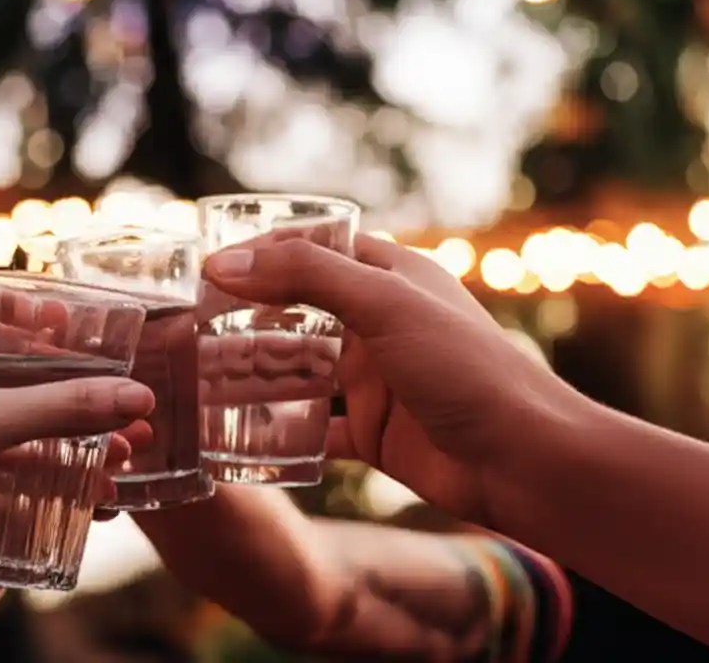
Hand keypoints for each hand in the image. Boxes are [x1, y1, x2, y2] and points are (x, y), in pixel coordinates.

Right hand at [203, 235, 587, 525]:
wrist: (520, 458)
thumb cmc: (465, 368)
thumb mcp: (383, 304)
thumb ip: (305, 276)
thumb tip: (225, 263)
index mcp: (391, 277)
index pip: (315, 249)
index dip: (262, 253)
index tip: (206, 268)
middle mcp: (381, 324)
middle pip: (300, 311)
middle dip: (247, 317)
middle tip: (188, 327)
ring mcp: (377, 380)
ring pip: (300, 371)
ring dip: (255, 375)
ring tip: (198, 379)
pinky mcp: (374, 433)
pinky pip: (314, 429)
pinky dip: (279, 433)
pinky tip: (234, 437)